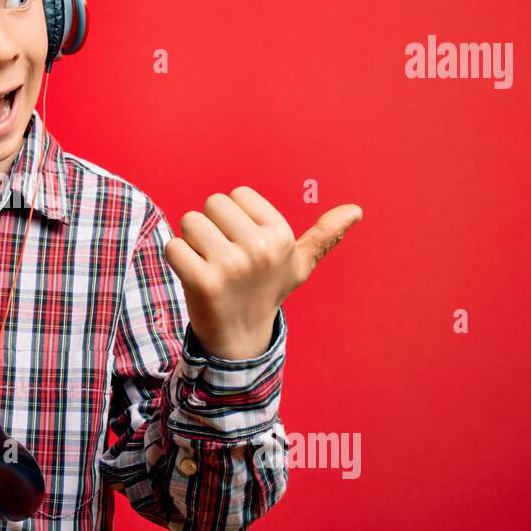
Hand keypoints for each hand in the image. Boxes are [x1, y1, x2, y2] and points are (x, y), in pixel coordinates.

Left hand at [164, 187, 362, 359]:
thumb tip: (356, 210)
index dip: (233, 218)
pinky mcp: (204, 282)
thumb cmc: (268, 289)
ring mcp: (232, 266)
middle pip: (211, 203)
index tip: (244, 246)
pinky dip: (177, 259)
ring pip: (190, 221)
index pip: (236, 194)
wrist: (241, 336)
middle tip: (223, 257)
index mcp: (281, 235)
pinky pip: (173, 247)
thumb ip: (324, 234)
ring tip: (210, 266)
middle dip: (211, 226)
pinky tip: (194, 277)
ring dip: (192, 242)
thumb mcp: (299, 263)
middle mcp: (260, 248)